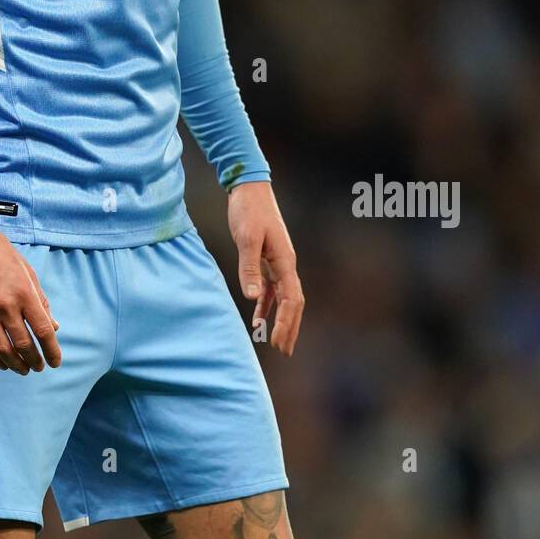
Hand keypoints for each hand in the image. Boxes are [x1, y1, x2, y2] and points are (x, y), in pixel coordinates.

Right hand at [0, 225, 61, 374]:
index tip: (56, 362)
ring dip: (15, 364)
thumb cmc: (0, 253)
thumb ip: (40, 300)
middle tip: (39, 367)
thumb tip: (53, 326)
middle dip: (34, 360)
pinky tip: (2, 363)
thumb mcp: (27, 271)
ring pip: (2, 349)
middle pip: (24, 344)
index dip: (52, 350)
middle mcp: (4, 304)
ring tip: (23, 370)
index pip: (43, 330)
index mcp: (24, 292)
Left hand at [228, 181, 303, 355]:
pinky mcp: (266, 258)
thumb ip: (249, 267)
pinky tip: (257, 318)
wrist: (248, 187)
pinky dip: (266, 304)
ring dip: (280, 319)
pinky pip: (270, 288)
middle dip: (290, 327)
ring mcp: (277, 262)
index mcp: (285, 260)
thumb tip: (252, 298)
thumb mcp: (247, 238)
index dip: (286, 322)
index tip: (278, 342)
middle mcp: (286, 264)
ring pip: (283, 298)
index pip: (291, 299)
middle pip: (293, 302)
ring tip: (274, 342)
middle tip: (284, 351)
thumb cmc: (249, 210)